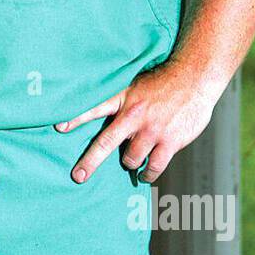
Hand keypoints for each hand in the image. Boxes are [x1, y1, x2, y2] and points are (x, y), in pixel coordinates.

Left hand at [54, 61, 222, 184]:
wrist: (195, 77)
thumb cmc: (164, 81)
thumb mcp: (136, 84)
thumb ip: (122, 101)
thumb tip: (105, 118)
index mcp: (124, 99)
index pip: (94, 107)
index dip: (75, 118)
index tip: (58, 127)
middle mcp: (135, 116)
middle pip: (106, 143)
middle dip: (90, 162)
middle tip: (77, 177)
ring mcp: (152, 130)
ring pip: (131, 159)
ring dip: (129, 163)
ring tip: (129, 163)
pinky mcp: (170, 141)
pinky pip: (154, 166)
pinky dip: (147, 173)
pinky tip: (144, 175)